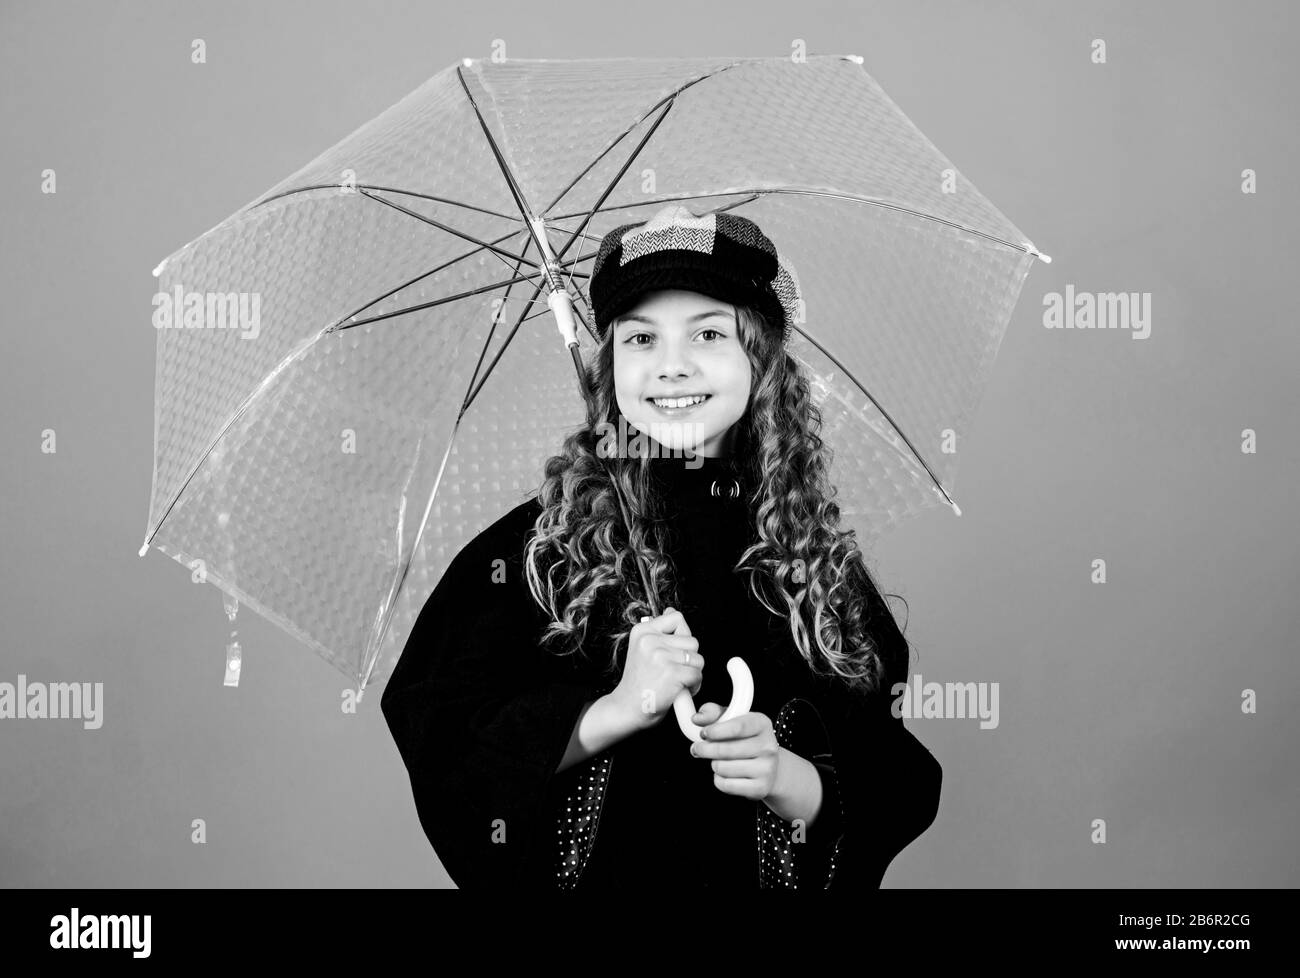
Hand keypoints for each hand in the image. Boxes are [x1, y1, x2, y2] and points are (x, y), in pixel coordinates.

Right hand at [611, 607, 703, 730]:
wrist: (627, 708)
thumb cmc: (639, 682)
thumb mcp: (642, 649)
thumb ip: (660, 631)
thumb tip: (672, 611)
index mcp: (643, 630)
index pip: (677, 618)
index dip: (682, 635)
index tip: (672, 650)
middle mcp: (650, 640)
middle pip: (692, 641)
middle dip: (688, 659)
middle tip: (672, 671)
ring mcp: (661, 656)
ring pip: (698, 659)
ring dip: (692, 673)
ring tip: (675, 681)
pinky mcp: (672, 673)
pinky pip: (697, 674)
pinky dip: (693, 686)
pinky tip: (678, 690)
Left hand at [688, 703, 780, 800]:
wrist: (768, 766)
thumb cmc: (745, 739)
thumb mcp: (732, 720)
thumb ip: (713, 714)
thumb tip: (698, 718)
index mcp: (762, 724)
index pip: (737, 727)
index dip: (716, 731)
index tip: (703, 733)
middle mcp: (768, 746)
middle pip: (726, 750)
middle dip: (705, 749)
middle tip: (697, 748)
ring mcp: (766, 768)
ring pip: (723, 768)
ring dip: (714, 764)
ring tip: (718, 761)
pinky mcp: (760, 788)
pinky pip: (726, 785)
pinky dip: (718, 779)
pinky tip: (724, 774)